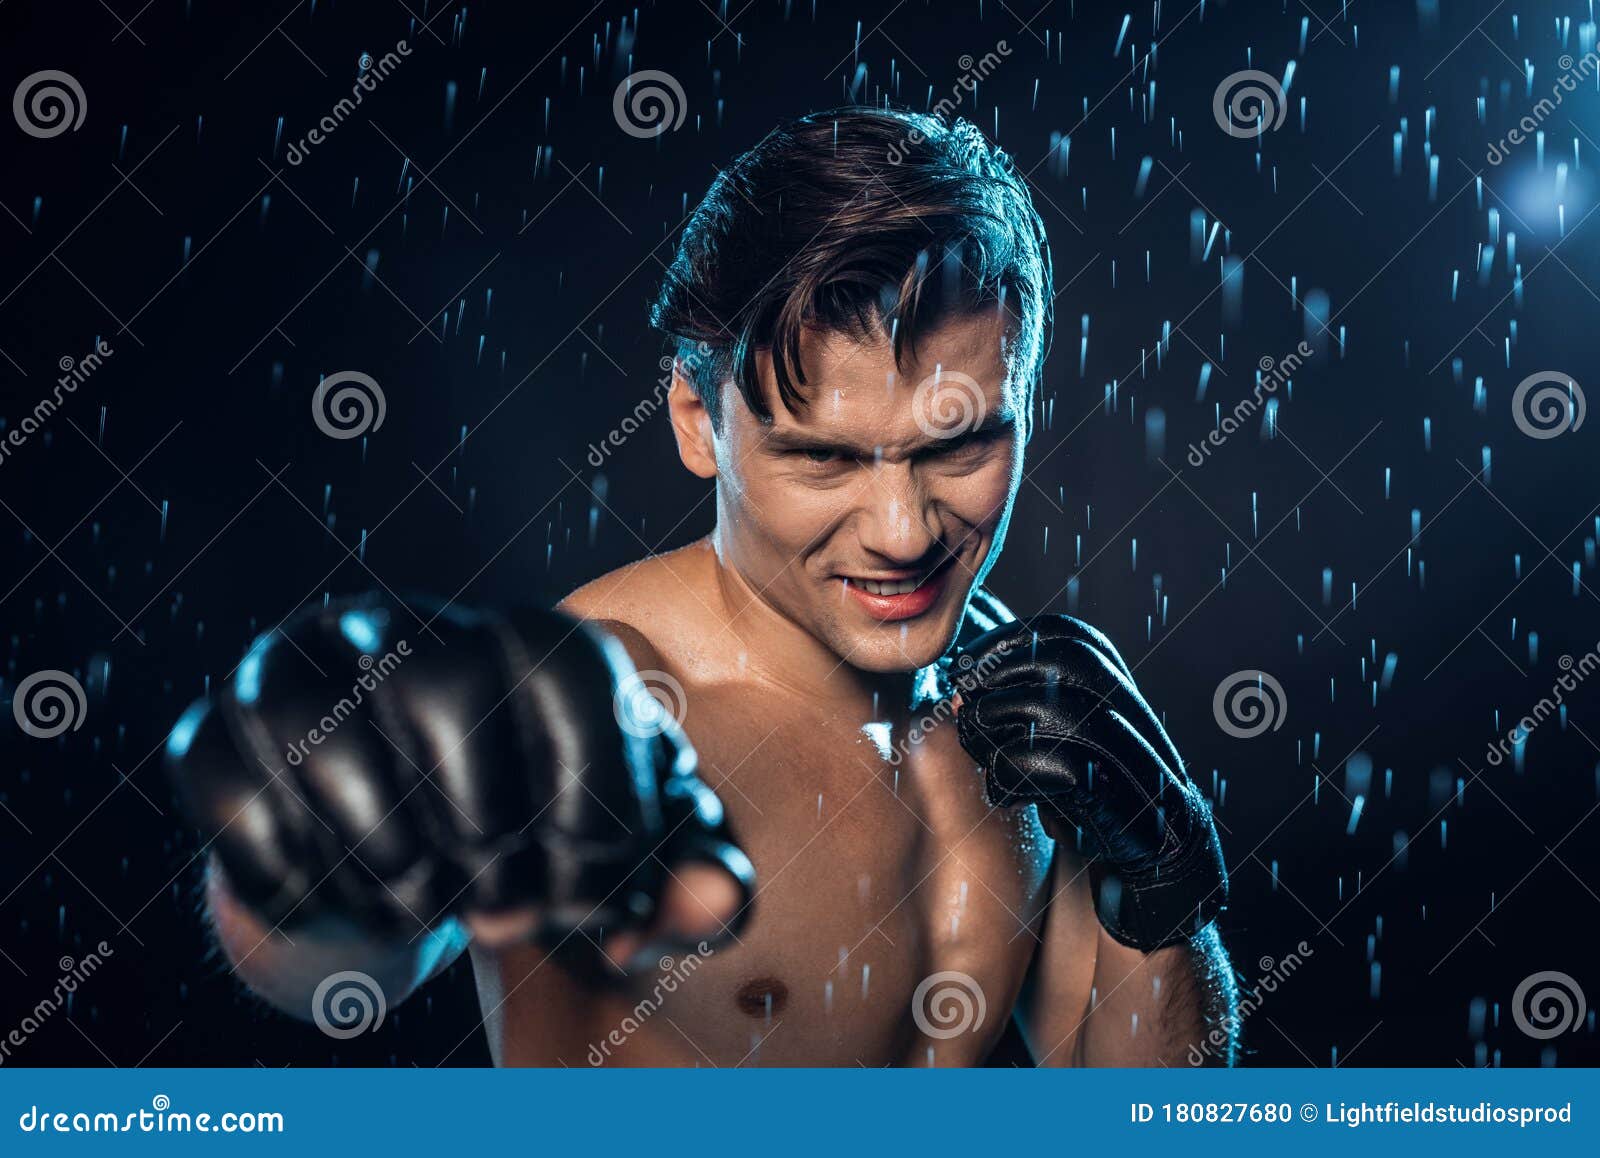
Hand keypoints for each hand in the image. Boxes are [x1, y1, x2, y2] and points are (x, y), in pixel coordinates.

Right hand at [165, 596, 753, 956]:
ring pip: (321, 728)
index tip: (592, 893)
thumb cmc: (539, 852)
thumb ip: (700, 879)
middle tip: (506, 911)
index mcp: (528, 640)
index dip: (591, 796)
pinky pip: (231, 785)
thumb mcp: (635, 868)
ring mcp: (303, 667)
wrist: (404, 874)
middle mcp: (413, 626)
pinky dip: (294, 871)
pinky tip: (347, 902)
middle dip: (484, 825)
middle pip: (442, 684)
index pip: (566, 672)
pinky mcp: (218, 731)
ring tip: (430, 904)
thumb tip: (717, 904)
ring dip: (388, 852)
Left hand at [954, 615, 1225, 950]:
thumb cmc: (1098, 806)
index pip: (1068, 637)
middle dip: (1000, 679)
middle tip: (964, 708)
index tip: (965, 666)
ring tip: (976, 746)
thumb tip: (960, 687)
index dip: (1008, 641)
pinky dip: (1017, 775)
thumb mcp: (1063, 750)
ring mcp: (1138, 761)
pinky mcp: (1130, 809)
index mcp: (1119, 694)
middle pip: (1065, 665)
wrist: (1162, 877)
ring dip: (1000, 725)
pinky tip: (1002, 791)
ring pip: (1062, 714)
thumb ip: (1025, 715)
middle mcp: (1135, 719)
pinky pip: (1065, 772)